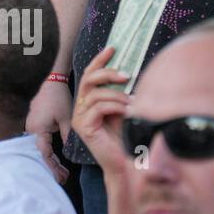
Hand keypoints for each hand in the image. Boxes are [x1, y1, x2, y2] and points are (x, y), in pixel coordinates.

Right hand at [25, 78, 72, 183]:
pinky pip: (40, 141)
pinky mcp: (35, 123)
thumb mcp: (66, 119)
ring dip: (50, 159)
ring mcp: (31, 125)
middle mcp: (31, 129)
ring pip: (40, 147)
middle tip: (63, 178)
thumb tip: (68, 154)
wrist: (52, 82)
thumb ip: (67, 137)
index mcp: (38, 129)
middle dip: (51, 166)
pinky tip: (56, 158)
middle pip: (40, 152)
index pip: (44, 153)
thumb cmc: (59, 99)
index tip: (61, 177)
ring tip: (62, 172)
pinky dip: (48, 150)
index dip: (52, 166)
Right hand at [70, 45, 130, 178]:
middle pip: (89, 79)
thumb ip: (121, 95)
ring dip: (118, 96)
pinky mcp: (84, 127)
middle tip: (127, 75)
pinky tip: (128, 113)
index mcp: (89, 102)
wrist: (127, 165)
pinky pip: (98, 108)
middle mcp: (80, 108)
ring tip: (134, 104)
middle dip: (108, 73)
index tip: (113, 48)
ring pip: (96, 94)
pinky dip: (115, 107)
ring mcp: (80, 117)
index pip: (90, 75)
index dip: (99, 60)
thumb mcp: (124, 111)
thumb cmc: (127, 138)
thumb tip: (129, 74)